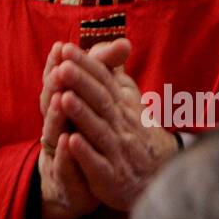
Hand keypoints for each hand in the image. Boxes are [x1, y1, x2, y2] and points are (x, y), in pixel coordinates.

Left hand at [43, 39, 177, 211]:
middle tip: (63, 66)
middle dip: (81, 83)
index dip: (86, 64)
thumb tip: (119, 42)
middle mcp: (121, 124)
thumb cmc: (132, 131)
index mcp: (122, 103)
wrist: (155, 176)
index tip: (66, 48)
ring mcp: (116, 150)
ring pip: (98, 129)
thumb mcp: (127, 100)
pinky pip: (97, 163)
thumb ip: (116, 74)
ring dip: (81, 114)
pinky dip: (84, 153)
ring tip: (63, 98)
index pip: (104, 80)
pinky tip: (69, 141)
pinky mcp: (110, 176)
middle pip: (100, 100)